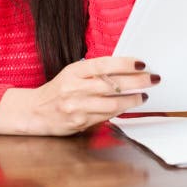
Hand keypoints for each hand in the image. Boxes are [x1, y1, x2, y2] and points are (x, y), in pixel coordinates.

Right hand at [0, 57, 156, 135]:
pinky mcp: (79, 122)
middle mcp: (75, 89)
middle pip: (111, 84)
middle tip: (152, 79)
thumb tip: (124, 68)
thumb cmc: (57, 90)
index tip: (141, 63)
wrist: (33, 112)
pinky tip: (127, 107)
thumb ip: (93, 72)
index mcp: (74, 72)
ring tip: (143, 96)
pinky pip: (104, 117)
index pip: (103, 65)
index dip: (124, 63)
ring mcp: (77, 107)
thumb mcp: (71, 73)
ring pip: (111, 104)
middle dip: (136, 82)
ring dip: (131, 100)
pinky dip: (118, 112)